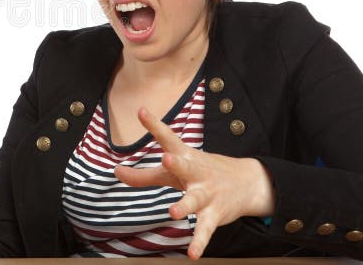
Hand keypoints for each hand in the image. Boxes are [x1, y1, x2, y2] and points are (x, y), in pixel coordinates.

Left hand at [114, 108, 274, 259]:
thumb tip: (116, 172)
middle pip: (185, 167)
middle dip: (176, 164)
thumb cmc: (200, 172)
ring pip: (194, 201)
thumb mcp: (173, 171)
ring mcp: (207, 194)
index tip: (141, 111)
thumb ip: (144, 174)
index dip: (154, 125)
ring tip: (172, 212)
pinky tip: (192, 254)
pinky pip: (205, 230)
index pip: (167, 138)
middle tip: (167, 159)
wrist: (247, 182)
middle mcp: (196, 173)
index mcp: (184, 157)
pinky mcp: (215, 214)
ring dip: (184, 205)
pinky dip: (199, 242)